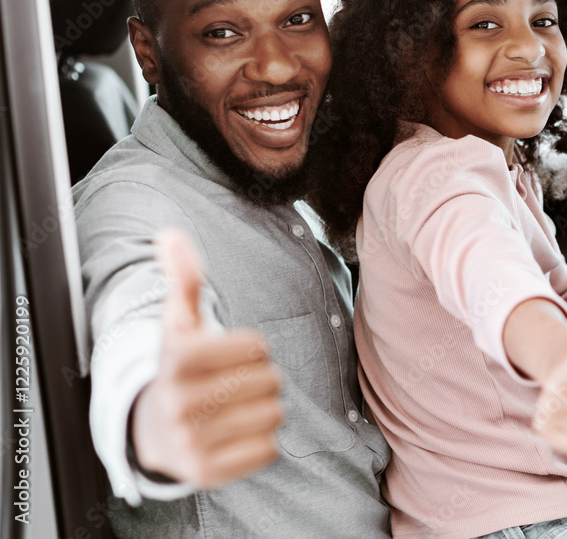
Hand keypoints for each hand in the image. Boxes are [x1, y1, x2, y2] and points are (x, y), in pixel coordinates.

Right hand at [131, 229, 283, 487]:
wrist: (151, 430)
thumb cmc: (180, 367)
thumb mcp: (179, 323)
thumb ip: (183, 279)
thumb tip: (170, 233)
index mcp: (178, 360)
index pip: (258, 347)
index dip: (251, 349)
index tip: (226, 357)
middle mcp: (180, 404)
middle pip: (272, 381)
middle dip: (259, 379)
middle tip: (230, 385)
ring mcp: (192, 442)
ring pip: (274, 414)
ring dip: (262, 409)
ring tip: (232, 408)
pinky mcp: (208, 473)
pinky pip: (269, 449)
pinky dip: (260, 441)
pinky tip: (233, 434)